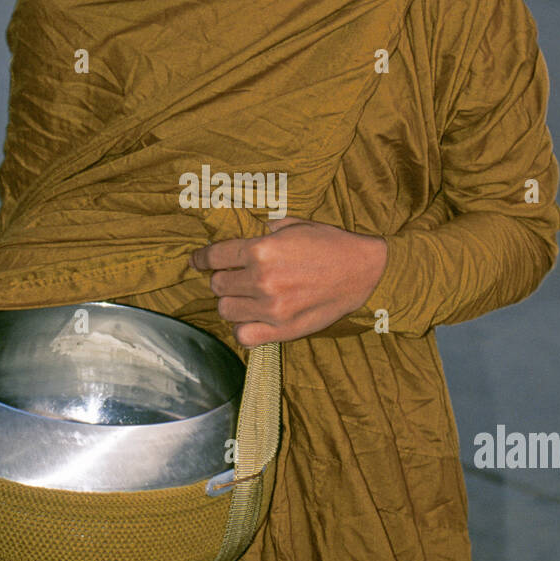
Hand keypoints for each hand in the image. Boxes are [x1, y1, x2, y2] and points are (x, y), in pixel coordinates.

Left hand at [189, 216, 387, 346]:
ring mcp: (271, 308)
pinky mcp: (283, 330)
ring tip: (247, 297)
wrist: (364, 271)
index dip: (201, 259)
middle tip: (236, 277)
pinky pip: (243, 336)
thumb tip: (246, 234)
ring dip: (232, 303)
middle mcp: (262, 280)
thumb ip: (265, 230)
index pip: (214, 257)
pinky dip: (243, 328)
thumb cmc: (330, 244)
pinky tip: (253, 319)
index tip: (196, 262)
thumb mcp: (295, 224)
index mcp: (261, 250)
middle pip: (218, 285)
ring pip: (226, 310)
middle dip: (223, 279)